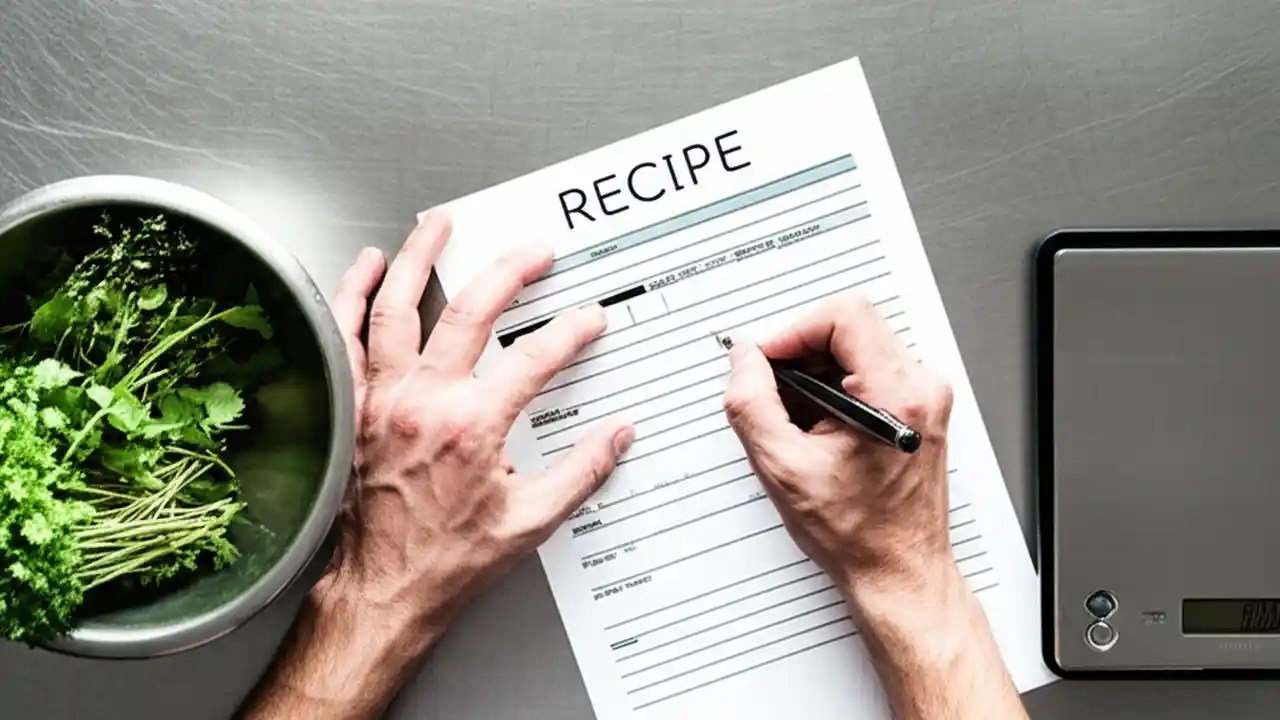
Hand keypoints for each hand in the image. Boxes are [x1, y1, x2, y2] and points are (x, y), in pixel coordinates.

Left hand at [240, 214, 634, 719]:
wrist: (383, 590)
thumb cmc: (448, 561)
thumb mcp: (531, 522)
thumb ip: (582, 472)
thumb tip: (619, 435)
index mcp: (473, 426)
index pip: (536, 358)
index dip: (571, 332)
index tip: (588, 320)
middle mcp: (425, 401)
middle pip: (471, 312)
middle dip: (510, 271)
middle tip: (535, 250)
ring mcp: (381, 399)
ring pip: (398, 307)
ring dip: (419, 257)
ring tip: (439, 224)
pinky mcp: (352, 407)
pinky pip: (347, 338)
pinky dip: (353, 296)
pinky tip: (365, 267)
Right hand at [723, 293, 1025, 719]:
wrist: (897, 570)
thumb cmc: (855, 533)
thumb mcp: (781, 467)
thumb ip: (752, 402)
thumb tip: (744, 357)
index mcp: (896, 395)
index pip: (844, 315)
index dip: (793, 330)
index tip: (766, 360)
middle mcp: (920, 388)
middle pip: (850, 326)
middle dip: (801, 352)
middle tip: (775, 392)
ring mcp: (924, 398)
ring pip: (857, 347)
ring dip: (816, 373)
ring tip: (798, 420)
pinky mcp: (919, 409)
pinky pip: (869, 371)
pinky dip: (834, 388)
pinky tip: (818, 428)